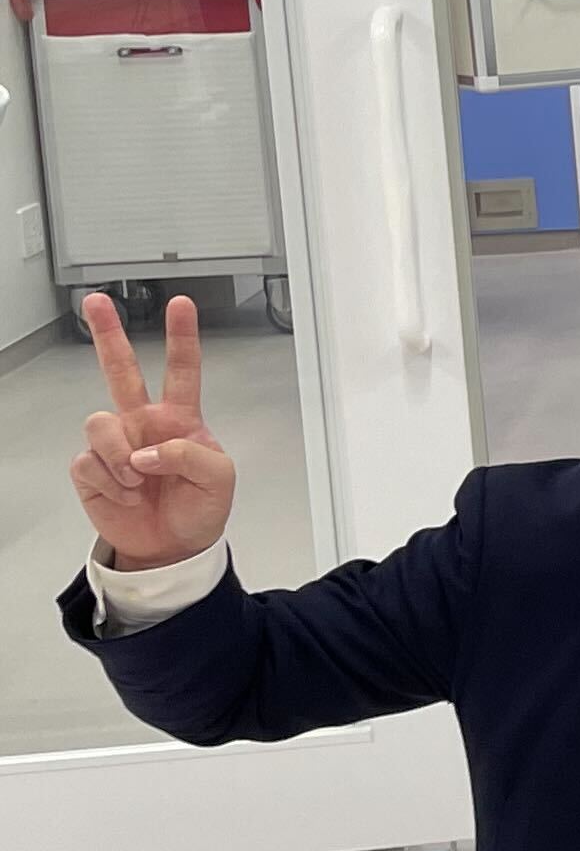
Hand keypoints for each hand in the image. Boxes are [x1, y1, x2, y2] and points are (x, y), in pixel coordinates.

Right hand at [71, 291, 234, 571]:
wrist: (172, 547)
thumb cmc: (199, 509)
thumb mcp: (219, 479)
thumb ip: (191, 454)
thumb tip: (147, 449)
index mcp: (181, 419)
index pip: (183, 370)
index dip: (182, 337)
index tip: (181, 305)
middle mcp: (144, 422)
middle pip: (121, 371)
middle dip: (108, 335)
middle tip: (97, 303)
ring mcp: (116, 443)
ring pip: (100, 422)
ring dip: (120, 454)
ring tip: (138, 479)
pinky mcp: (91, 468)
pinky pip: (89, 462)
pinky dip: (111, 483)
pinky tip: (126, 494)